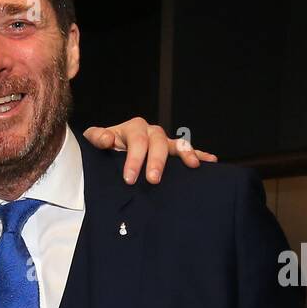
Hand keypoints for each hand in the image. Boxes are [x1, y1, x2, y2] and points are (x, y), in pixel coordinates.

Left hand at [83, 118, 217, 184]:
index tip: (129, 178)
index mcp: (134, 128)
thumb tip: (108, 140)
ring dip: (185, 154)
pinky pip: (188, 151)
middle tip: (153, 179)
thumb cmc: (104, 146)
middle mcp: (151, 132)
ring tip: (192, 165)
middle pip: (158, 142)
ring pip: (176, 144)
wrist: (111, 148)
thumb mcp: (95, 140)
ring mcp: (163, 141)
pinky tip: (211, 161)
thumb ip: (97, 138)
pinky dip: (199, 154)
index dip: (134, 159)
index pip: (136, 141)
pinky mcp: (172, 152)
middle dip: (157, 161)